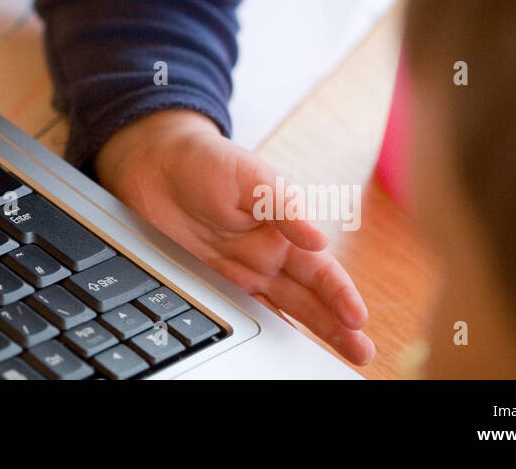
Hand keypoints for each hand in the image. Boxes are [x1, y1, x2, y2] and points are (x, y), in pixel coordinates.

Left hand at [95, 109, 375, 365]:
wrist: (153, 164)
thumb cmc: (205, 159)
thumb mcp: (247, 173)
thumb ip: (283, 204)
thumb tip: (317, 238)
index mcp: (282, 228)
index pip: (318, 268)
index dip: (339, 293)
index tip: (357, 317)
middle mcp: (266, 255)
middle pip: (309, 297)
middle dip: (337, 325)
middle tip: (362, 352)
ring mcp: (239, 272)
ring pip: (282, 310)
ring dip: (308, 333)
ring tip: (337, 356)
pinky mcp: (210, 281)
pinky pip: (243, 312)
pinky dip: (262, 333)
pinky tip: (279, 351)